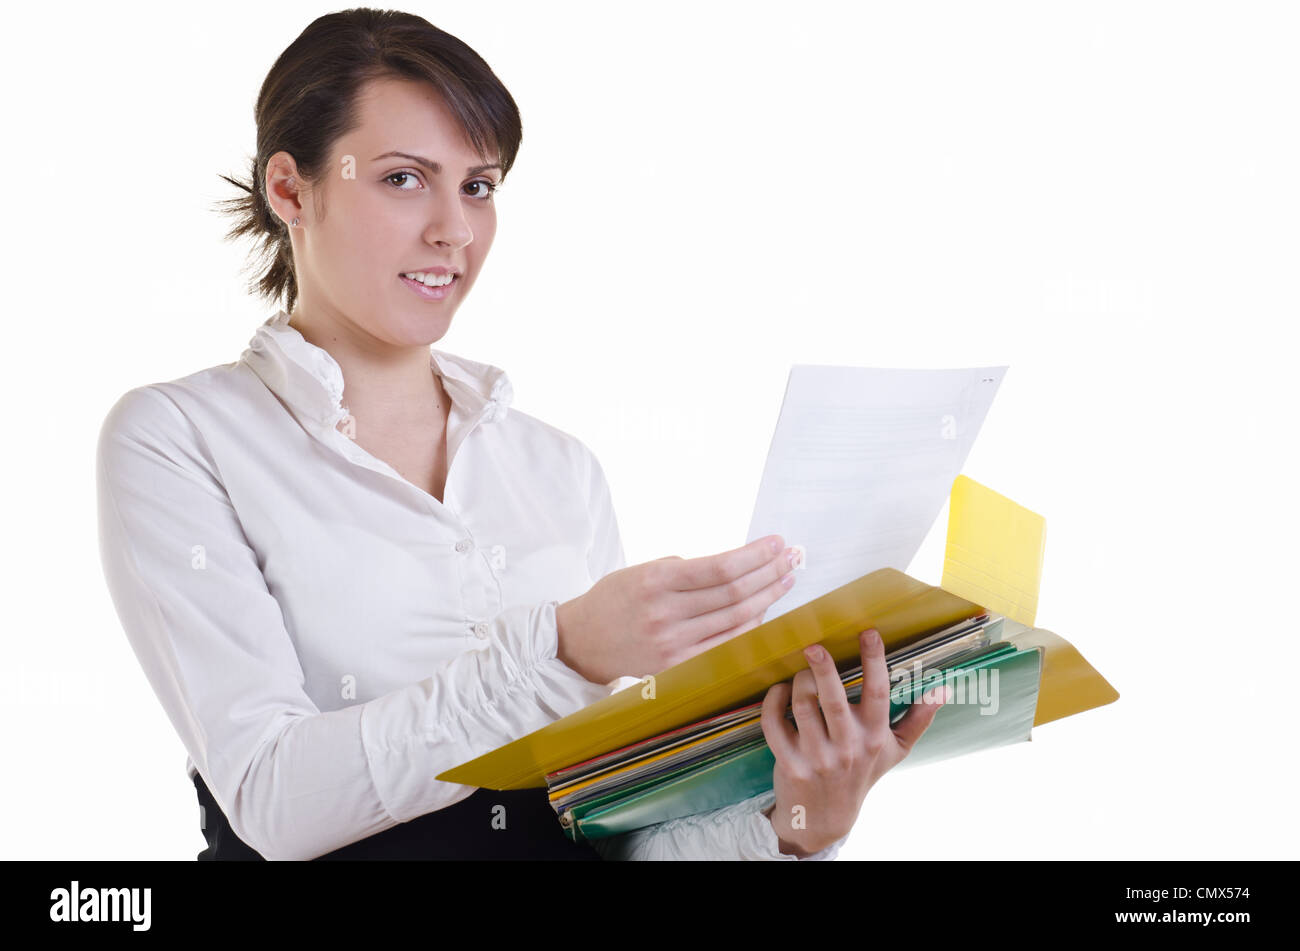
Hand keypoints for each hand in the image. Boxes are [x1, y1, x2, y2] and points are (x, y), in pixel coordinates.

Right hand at [555, 535, 798, 684]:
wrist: (584, 640)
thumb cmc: (618, 598)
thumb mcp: (643, 570)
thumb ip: (686, 569)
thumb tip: (738, 564)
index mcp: (655, 581)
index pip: (720, 568)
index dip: (755, 555)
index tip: (776, 543)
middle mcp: (664, 614)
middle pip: (734, 593)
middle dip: (769, 573)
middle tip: (791, 557)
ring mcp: (672, 645)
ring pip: (736, 620)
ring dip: (768, 598)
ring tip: (785, 580)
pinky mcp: (676, 667)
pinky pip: (726, 645)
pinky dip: (750, 627)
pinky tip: (764, 611)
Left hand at [760, 628, 950, 856]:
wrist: (824, 817)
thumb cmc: (861, 774)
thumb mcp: (895, 750)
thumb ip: (918, 719)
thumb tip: (944, 689)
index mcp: (874, 737)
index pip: (878, 694)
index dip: (874, 661)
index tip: (869, 633)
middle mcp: (847, 747)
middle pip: (833, 700)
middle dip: (824, 670)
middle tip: (814, 646)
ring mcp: (816, 756)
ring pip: (802, 707)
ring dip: (798, 682)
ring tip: (801, 672)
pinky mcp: (789, 762)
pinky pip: (775, 724)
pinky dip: (773, 702)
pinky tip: (779, 690)